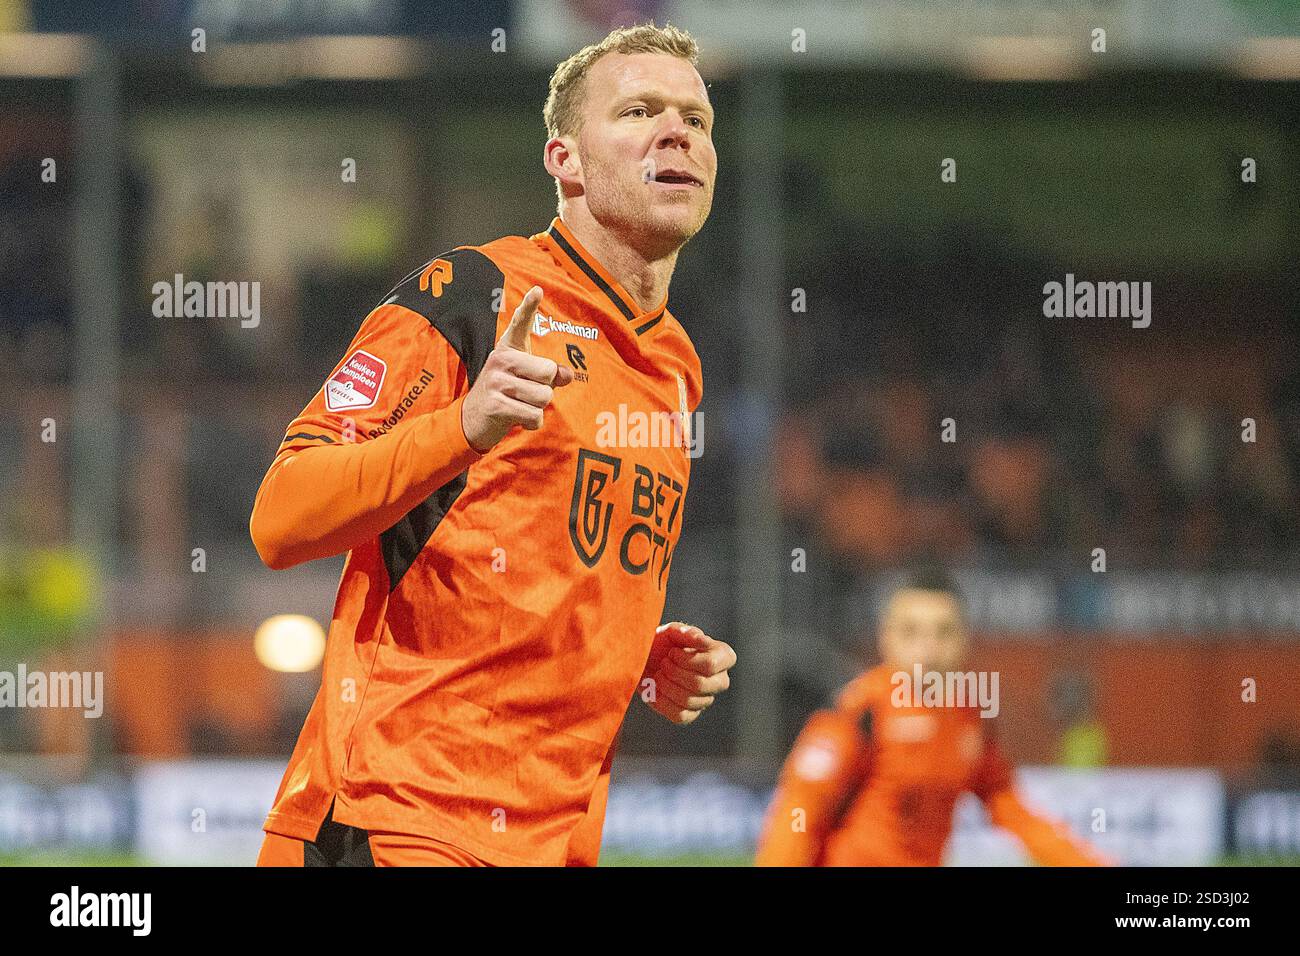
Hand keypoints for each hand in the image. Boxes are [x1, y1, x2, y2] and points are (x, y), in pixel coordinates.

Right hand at [461, 285, 573, 452]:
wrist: (473, 420)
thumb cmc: (507, 394)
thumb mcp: (528, 379)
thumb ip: (550, 374)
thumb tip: (567, 375)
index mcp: (508, 349)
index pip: (520, 324)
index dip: (529, 307)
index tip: (538, 290)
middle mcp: (500, 360)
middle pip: (548, 371)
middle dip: (546, 389)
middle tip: (527, 393)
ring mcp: (496, 382)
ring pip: (543, 396)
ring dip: (537, 407)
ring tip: (519, 405)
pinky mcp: (495, 406)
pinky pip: (535, 416)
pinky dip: (531, 422)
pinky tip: (516, 418)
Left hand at [640, 622, 735, 724]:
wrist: (645, 660)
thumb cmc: (663, 643)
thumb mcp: (672, 632)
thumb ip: (687, 633)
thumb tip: (701, 639)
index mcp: (722, 656)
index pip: (711, 664)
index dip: (687, 660)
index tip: (673, 652)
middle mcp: (720, 679)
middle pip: (700, 684)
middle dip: (674, 672)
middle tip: (664, 662)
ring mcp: (706, 699)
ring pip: (689, 700)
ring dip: (666, 685)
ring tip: (658, 674)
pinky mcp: (690, 714)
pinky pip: (681, 716)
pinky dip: (662, 702)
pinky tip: (655, 690)